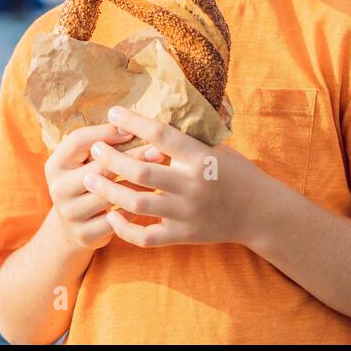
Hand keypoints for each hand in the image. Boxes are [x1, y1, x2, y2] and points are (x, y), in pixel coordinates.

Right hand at [43, 121, 165, 250]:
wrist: (71, 228)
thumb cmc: (85, 183)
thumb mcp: (84, 162)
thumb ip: (102, 144)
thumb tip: (132, 128)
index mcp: (55, 164)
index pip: (78, 139)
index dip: (106, 132)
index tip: (133, 130)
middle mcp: (58, 189)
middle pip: (98, 168)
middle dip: (132, 157)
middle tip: (158, 151)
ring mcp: (69, 213)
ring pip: (109, 195)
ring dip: (137, 184)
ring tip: (160, 175)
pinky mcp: (84, 234)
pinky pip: (116, 219)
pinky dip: (133, 209)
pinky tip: (150, 200)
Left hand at [81, 105, 266, 248]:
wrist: (260, 212)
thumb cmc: (236, 173)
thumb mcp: (216, 148)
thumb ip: (185, 139)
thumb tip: (149, 119)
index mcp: (201, 158)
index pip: (161, 134)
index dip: (134, 122)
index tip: (113, 112)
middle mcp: (193, 186)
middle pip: (142, 171)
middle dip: (112, 159)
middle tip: (95, 149)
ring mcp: (187, 213)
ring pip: (137, 203)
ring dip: (109, 190)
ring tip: (90, 178)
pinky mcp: (184, 236)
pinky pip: (146, 237)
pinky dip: (124, 229)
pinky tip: (111, 216)